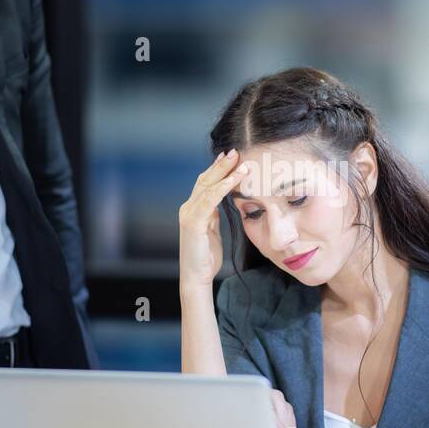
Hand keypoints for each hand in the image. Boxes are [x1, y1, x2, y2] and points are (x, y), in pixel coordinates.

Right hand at [179, 150, 245, 289]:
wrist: (197, 276)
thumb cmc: (206, 256)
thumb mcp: (212, 230)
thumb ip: (214, 214)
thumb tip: (222, 200)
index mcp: (194, 209)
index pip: (205, 183)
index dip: (217, 169)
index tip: (231, 157)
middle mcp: (188, 208)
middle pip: (205, 180)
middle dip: (221, 165)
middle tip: (235, 151)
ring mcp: (189, 214)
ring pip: (207, 187)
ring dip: (225, 173)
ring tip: (239, 161)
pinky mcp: (193, 223)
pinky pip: (209, 200)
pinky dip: (222, 188)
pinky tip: (234, 180)